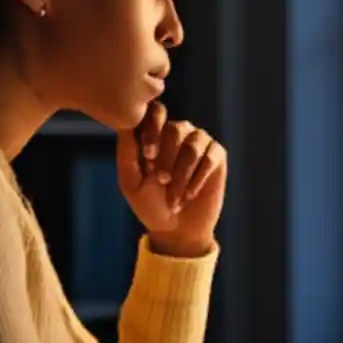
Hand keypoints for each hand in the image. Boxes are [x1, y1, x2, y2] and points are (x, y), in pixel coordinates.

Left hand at [117, 101, 227, 256]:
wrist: (177, 229)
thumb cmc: (150, 205)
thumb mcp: (131, 182)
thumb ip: (127, 152)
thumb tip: (125, 123)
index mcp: (155, 133)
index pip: (156, 112)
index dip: (153, 131)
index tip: (148, 157)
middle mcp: (178, 133)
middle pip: (175, 129)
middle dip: (167, 157)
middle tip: (162, 181)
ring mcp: (199, 142)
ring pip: (193, 145)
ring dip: (182, 174)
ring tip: (175, 196)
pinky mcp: (217, 156)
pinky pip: (210, 157)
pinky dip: (198, 179)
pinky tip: (189, 195)